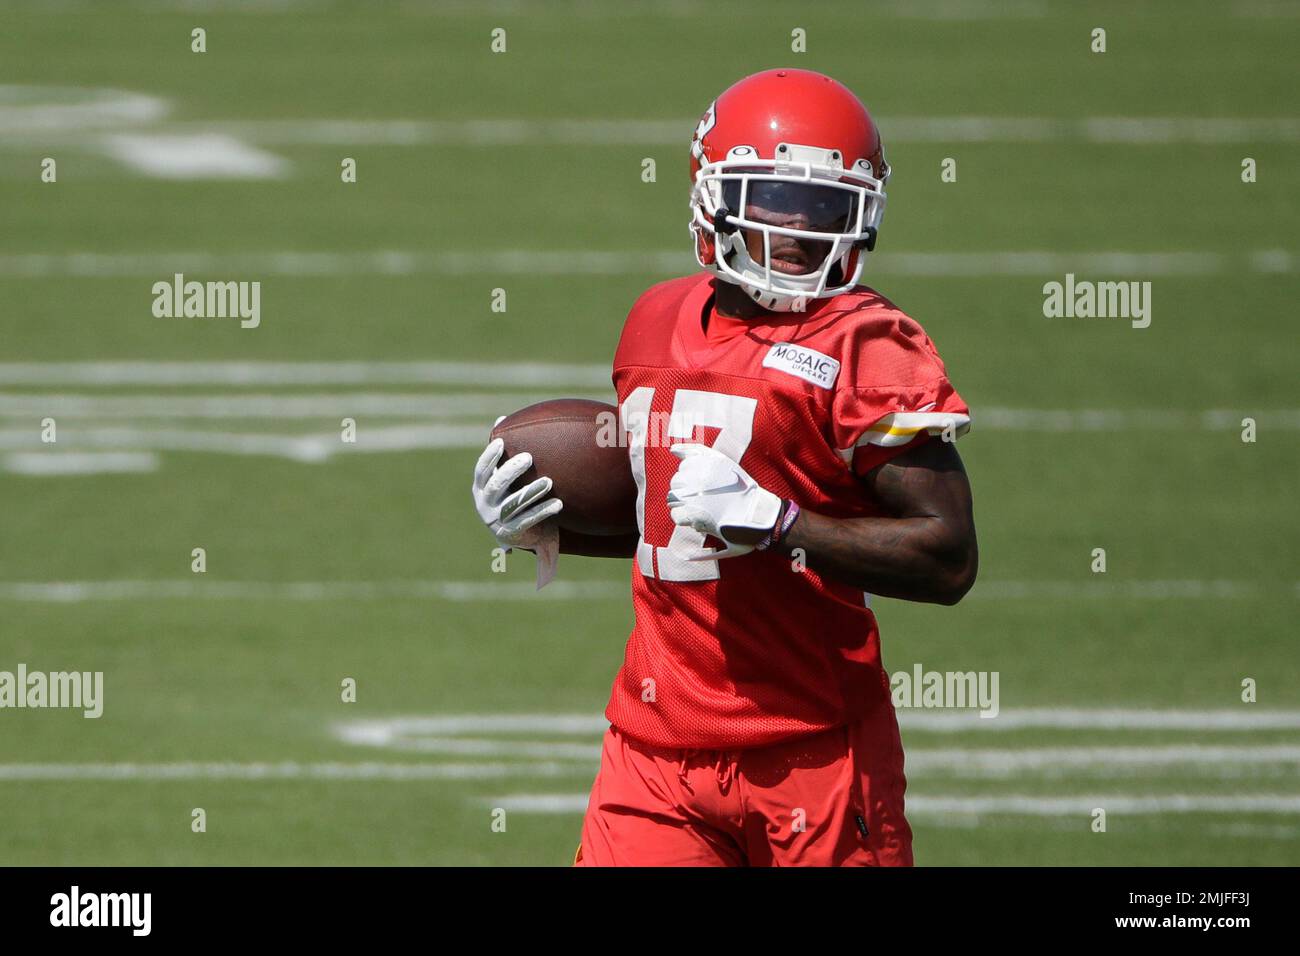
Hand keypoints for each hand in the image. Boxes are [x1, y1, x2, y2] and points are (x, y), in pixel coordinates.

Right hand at [472, 431, 562, 550]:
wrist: (519, 533)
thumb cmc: (512, 495)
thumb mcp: (505, 476)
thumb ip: (503, 453)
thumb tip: (501, 418)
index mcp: (481, 487)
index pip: (481, 470)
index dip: (489, 456)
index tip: (501, 442)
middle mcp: (484, 503)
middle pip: (496, 485)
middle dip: (511, 470)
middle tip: (529, 458)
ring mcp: (497, 519)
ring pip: (513, 504)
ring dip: (531, 492)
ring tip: (548, 482)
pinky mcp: (512, 533)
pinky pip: (527, 520)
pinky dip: (543, 511)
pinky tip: (558, 503)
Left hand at [665, 443, 780, 559]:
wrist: (754, 514)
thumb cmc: (739, 488)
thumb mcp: (721, 461)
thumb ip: (696, 451)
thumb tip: (672, 449)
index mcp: (705, 462)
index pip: (684, 467)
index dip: (694, 477)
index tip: (708, 485)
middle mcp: (697, 476)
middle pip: (676, 482)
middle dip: (687, 490)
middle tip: (706, 498)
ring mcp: (692, 495)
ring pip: (673, 498)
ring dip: (685, 504)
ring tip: (702, 508)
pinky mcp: (691, 514)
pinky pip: (675, 514)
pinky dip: (685, 518)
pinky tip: (699, 518)